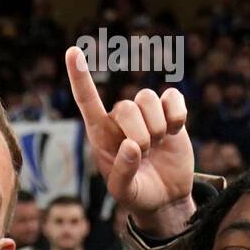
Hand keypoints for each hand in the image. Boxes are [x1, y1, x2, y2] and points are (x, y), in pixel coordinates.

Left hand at [65, 46, 195, 236]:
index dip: (80, 78)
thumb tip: (132, 146)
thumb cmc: (137, 194)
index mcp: (101, 135)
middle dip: (140, 134)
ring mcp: (146, 114)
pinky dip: (177, 115)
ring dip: (157, 127)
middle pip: (127, 106)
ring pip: (148, 98)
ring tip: (157, 146)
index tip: (72, 52)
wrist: (166, 197)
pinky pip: (173, 96)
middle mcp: (121, 120)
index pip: (88, 102)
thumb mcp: (124, 193)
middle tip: (145, 153)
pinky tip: (175, 132)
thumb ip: (123, 172)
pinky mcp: (170, 111)